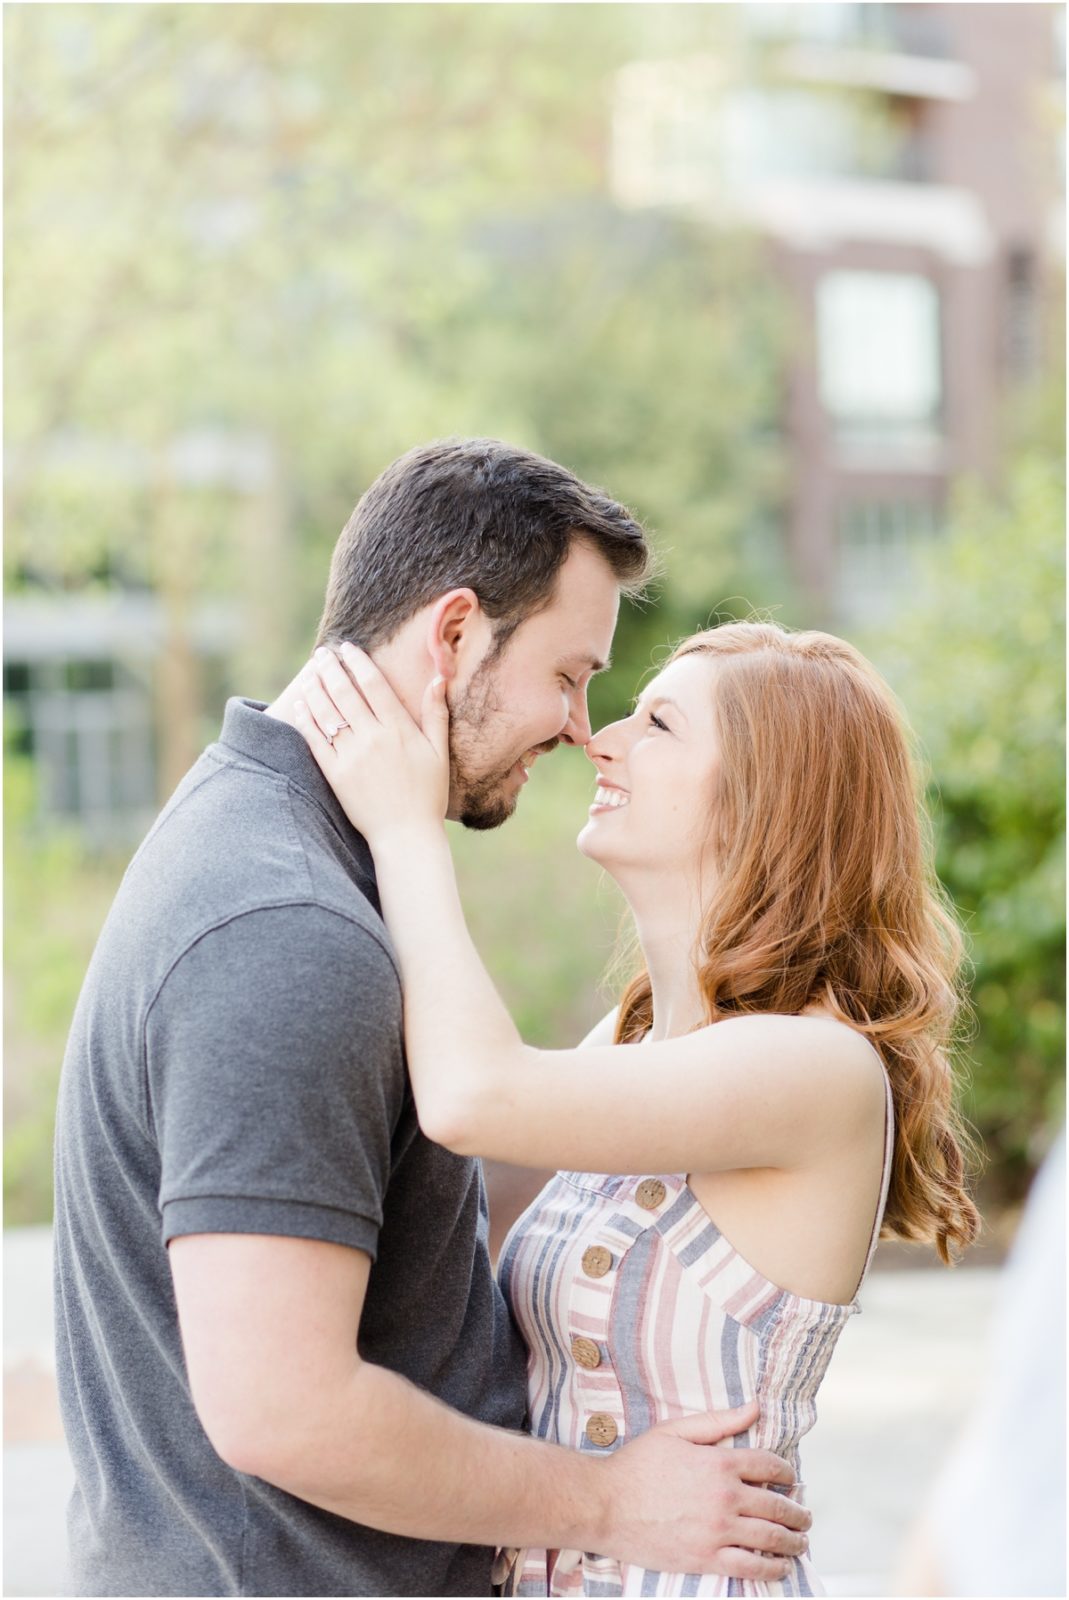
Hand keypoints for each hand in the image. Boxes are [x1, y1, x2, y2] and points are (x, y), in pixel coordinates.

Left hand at [294, 644, 449, 843]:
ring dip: (315, 688)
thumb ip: (436, 714)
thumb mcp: (439, 752)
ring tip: (310, 672)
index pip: (374, 685)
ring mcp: (351, 756)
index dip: (358, 662)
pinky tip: (301, 705)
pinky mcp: (335, 774)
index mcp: (399, 730)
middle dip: (331, 668)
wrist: (406, 834)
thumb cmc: (428, 795)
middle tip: (322, 653)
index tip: (347, 648)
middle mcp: (373, 738)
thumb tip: (439, 678)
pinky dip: (306, 720)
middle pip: (345, 693)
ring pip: (327, 712)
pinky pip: (316, 740)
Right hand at [601, 1401, 809, 1580]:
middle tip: (804, 1516)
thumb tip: (754, 1408)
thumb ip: (719, 1421)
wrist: (605, 1504)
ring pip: (771, 1538)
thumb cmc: (637, 1465)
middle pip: (777, 1505)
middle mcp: (725, 1497)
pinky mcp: (706, 1558)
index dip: (786, 1472)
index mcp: (719, 1462)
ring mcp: (717, 1530)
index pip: (769, 1465)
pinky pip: (751, 1567)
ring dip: (793, 1540)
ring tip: (800, 1541)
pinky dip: (772, 1568)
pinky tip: (780, 1567)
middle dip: (797, 1512)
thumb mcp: (676, 1432)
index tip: (791, 1479)